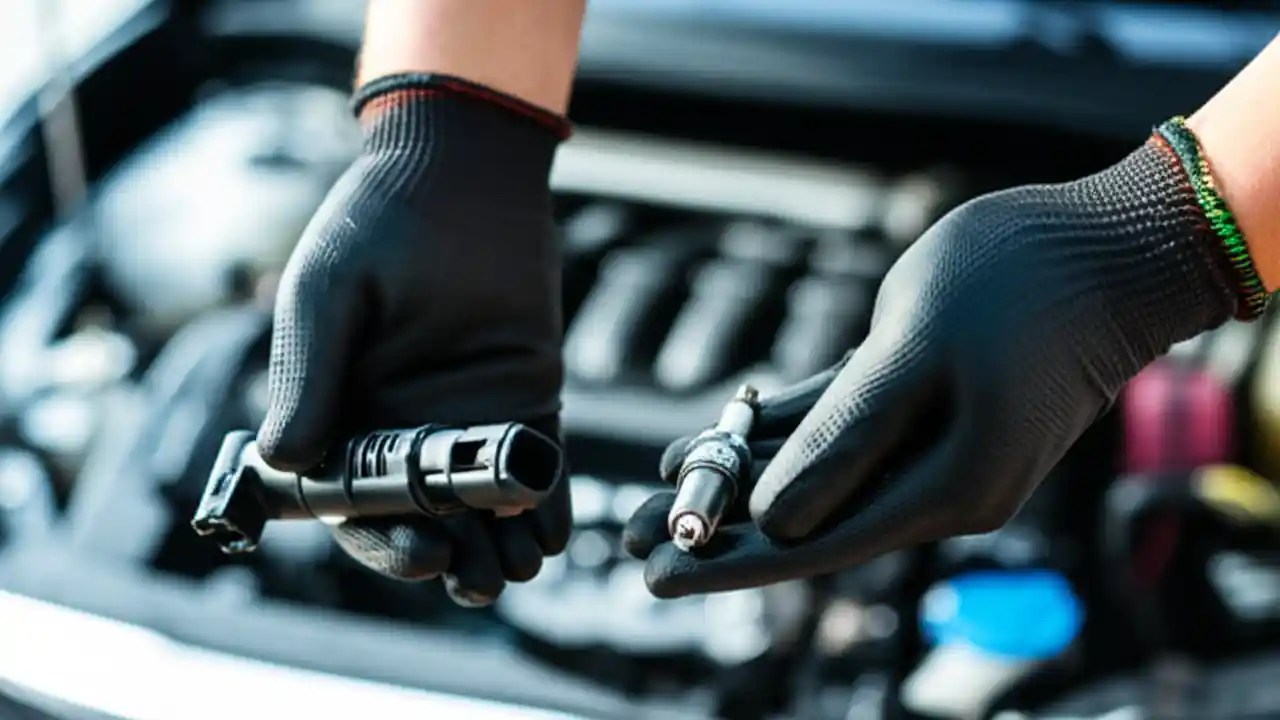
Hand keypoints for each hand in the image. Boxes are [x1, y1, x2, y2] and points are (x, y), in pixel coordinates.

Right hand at [256, 76, 571, 605]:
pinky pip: (538, 462)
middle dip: (453, 559)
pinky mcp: (524, 397)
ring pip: (485, 505)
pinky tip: (556, 530)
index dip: (385, 541)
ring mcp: (468, 417)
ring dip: (501, 542)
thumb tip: (284, 458)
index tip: (424, 555)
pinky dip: (547, 502)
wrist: (460, 171)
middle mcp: (403, 427)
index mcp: (342, 414)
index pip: (356, 503)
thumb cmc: (376, 222)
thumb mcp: (326, 293)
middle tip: (481, 579)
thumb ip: (308, 373)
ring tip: (521, 566)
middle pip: (425, 519)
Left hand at [626, 137, 1241, 596]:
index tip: (653, 576)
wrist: (1114, 241)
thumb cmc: (1021, 282)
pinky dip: (778, 429)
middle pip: (806, 516)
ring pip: (814, 471)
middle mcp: (939, 482)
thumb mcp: (915, 354)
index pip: (813, 542)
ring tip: (656, 492)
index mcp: (944, 487)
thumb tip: (774, 518)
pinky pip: (837, 425)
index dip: (728, 562)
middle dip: (715, 528)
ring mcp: (935, 443)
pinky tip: (713, 433)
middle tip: (628, 538)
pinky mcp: (927, 399)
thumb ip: (844, 440)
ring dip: (735, 479)